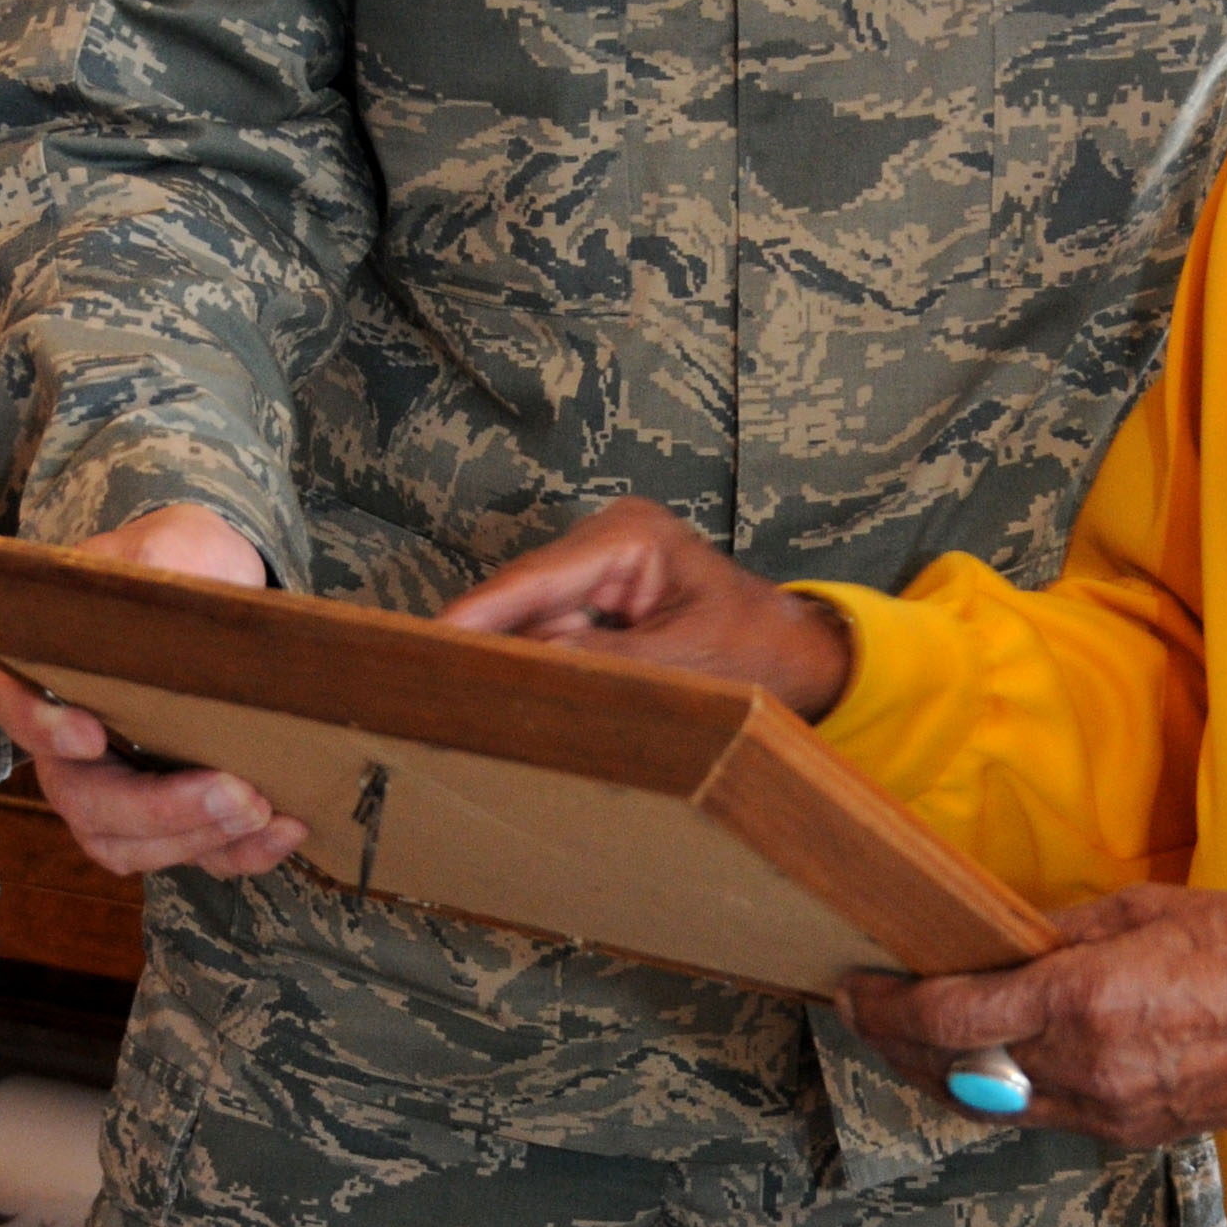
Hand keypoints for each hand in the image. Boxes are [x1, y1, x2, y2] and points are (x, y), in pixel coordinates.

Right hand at [0, 506, 309, 881]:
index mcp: (46, 676)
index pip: (18, 711)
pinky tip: (285, 828)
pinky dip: (239, 852)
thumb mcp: (163, 551)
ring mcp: (117, 790)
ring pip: (132, 845)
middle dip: (159, 809)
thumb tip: (157, 585)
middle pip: (85, 802)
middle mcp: (69, 748)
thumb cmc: (176, 571)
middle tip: (233, 791)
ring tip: (263, 810)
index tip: (93, 734)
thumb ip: (151, 566)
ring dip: (200, 839)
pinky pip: (193, 854)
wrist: (219, 594)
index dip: (46, 731)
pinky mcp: (173, 816)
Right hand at [441, 498, 850, 718]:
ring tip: (452, 688)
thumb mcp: (685, 661)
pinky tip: (497, 690)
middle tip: (424, 673)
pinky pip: (551, 630)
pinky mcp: (600, 600)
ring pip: (530, 614)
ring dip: (502, 651)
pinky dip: (530, 659)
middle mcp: (609, 540)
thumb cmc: (760, 650)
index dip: (480, 611)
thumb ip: (604, 662)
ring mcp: (602, 568)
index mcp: (632, 536)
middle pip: (524, 593)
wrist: (801, 660)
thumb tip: (527, 662)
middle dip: (481, 633)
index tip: (431, 637)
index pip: (538, 576)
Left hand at [845, 883, 1226, 1147]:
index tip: (856, 988)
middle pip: (955, 1072)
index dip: (889, 1008)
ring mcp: (1107, 1110)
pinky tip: (986, 1068)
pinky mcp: (1132, 1133)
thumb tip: (1008, 942)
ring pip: (993, 1106)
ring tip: (906, 1046)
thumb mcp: (1150, 911)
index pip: (952, 1017)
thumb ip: (1067, 932)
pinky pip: (1043, 1118)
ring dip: (938, 1078)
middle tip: (861, 1015)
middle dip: (895, 1046)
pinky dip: (1000, 1093)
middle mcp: (1083, 1067)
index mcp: (1082, 1002)